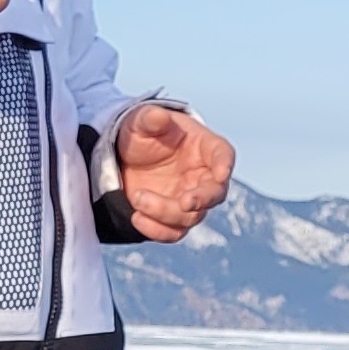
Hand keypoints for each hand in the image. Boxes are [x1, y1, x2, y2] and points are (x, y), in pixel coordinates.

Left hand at [111, 101, 236, 242]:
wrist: (123, 158)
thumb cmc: (141, 134)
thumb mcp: (141, 121)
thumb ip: (149, 118)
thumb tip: (157, 116)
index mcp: (204, 147)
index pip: (223, 154)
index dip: (225, 164)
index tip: (222, 172)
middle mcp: (203, 177)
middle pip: (215, 194)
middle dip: (202, 200)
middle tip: (185, 202)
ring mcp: (189, 199)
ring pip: (191, 217)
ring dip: (165, 213)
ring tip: (138, 198)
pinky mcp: (172, 218)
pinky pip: (173, 233)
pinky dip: (156, 230)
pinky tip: (137, 217)